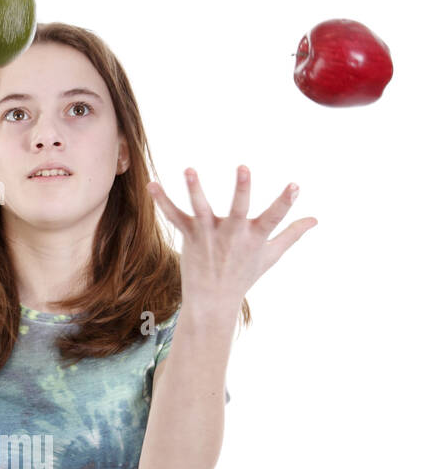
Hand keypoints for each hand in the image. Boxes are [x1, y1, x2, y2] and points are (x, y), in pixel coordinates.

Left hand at [147, 166, 317, 311]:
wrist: (213, 300)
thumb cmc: (244, 275)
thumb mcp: (271, 255)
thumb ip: (292, 234)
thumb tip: (316, 219)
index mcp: (254, 236)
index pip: (274, 217)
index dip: (286, 202)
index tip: (295, 186)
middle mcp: (232, 234)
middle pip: (238, 208)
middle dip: (241, 188)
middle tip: (244, 168)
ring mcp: (209, 234)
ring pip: (201, 209)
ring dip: (195, 189)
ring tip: (189, 170)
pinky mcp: (190, 235)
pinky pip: (174, 216)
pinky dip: (163, 200)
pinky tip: (152, 184)